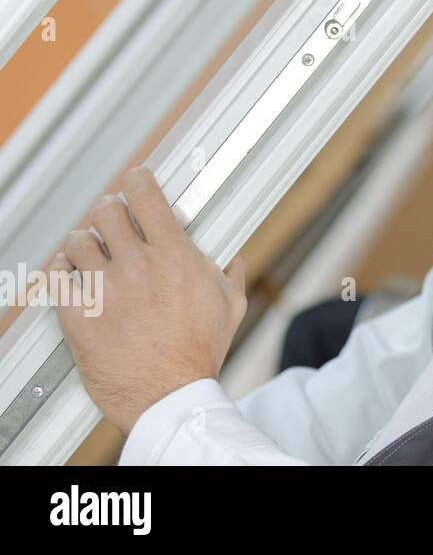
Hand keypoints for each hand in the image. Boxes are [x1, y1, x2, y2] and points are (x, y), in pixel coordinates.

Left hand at [53, 167, 246, 434]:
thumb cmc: (199, 353)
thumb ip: (232, 274)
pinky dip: (61, 271)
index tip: (136, 179)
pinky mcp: (77, 314)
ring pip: (77, 242)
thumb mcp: (231, 307)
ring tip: (88, 249)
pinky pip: (56, 276)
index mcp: (175, 256)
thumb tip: (234, 259)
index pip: (147, 198)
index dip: (139, 180)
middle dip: (108, 211)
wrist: (169, 394)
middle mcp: (137, 265)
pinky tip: (70, 274)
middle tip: (110, 218)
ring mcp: (104, 288)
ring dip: (83, 242)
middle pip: (106, 212)